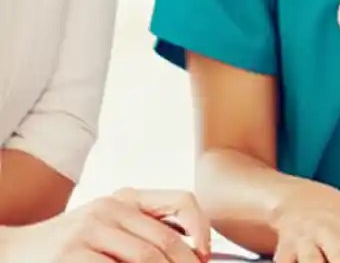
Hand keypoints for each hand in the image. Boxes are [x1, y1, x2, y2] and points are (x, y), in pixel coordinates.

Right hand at [0, 188, 209, 262]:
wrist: (13, 251)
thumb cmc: (66, 245)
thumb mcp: (106, 227)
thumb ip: (141, 231)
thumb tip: (191, 251)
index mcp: (124, 199)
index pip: (180, 200)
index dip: (201, 227)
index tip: (205, 253)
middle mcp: (109, 209)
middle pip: (164, 239)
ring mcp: (88, 231)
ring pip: (145, 256)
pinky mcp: (71, 254)